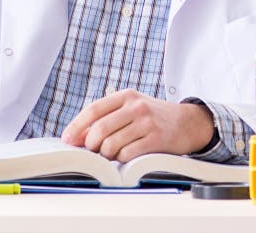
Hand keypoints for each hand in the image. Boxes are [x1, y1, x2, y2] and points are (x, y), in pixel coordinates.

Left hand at [60, 89, 213, 162]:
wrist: (188, 122)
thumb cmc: (154, 117)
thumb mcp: (132, 108)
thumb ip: (108, 117)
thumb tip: (80, 136)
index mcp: (126, 95)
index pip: (94, 109)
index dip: (77, 125)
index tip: (67, 139)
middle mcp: (135, 106)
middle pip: (100, 128)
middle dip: (91, 144)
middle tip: (94, 150)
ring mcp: (146, 122)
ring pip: (112, 145)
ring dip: (108, 154)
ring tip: (114, 153)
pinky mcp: (156, 139)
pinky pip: (127, 154)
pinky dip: (122, 159)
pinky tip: (127, 155)